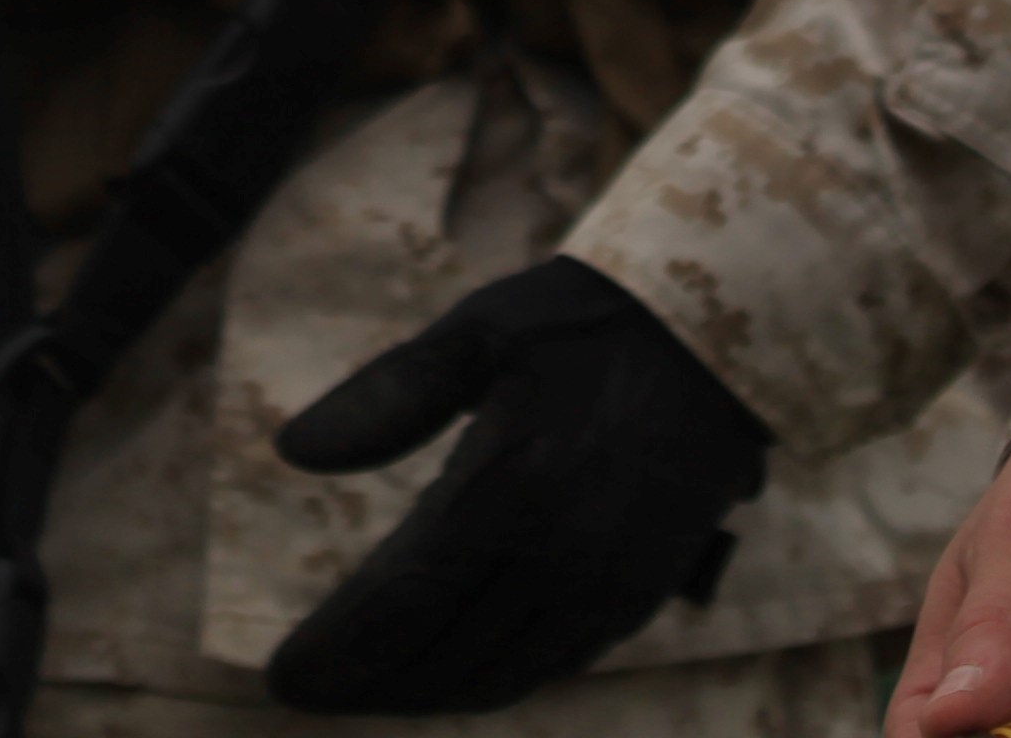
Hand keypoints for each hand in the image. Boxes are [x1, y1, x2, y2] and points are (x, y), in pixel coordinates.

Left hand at [262, 259, 771, 712]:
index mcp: (505, 496)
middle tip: (311, 690)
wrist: (728, 330)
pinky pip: (554, 664)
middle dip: (367, 685)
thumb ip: (386, 396)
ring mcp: (605, 587)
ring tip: (370, 687)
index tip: (282, 678)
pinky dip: (496, 678)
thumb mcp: (479, 333)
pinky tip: (460, 665)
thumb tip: (290, 450)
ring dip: (428, 691)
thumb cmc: (589, 320)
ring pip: (499, 675)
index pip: (398, 608)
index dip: (336, 655)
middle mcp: (556, 561)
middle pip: (440, 659)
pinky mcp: (640, 593)